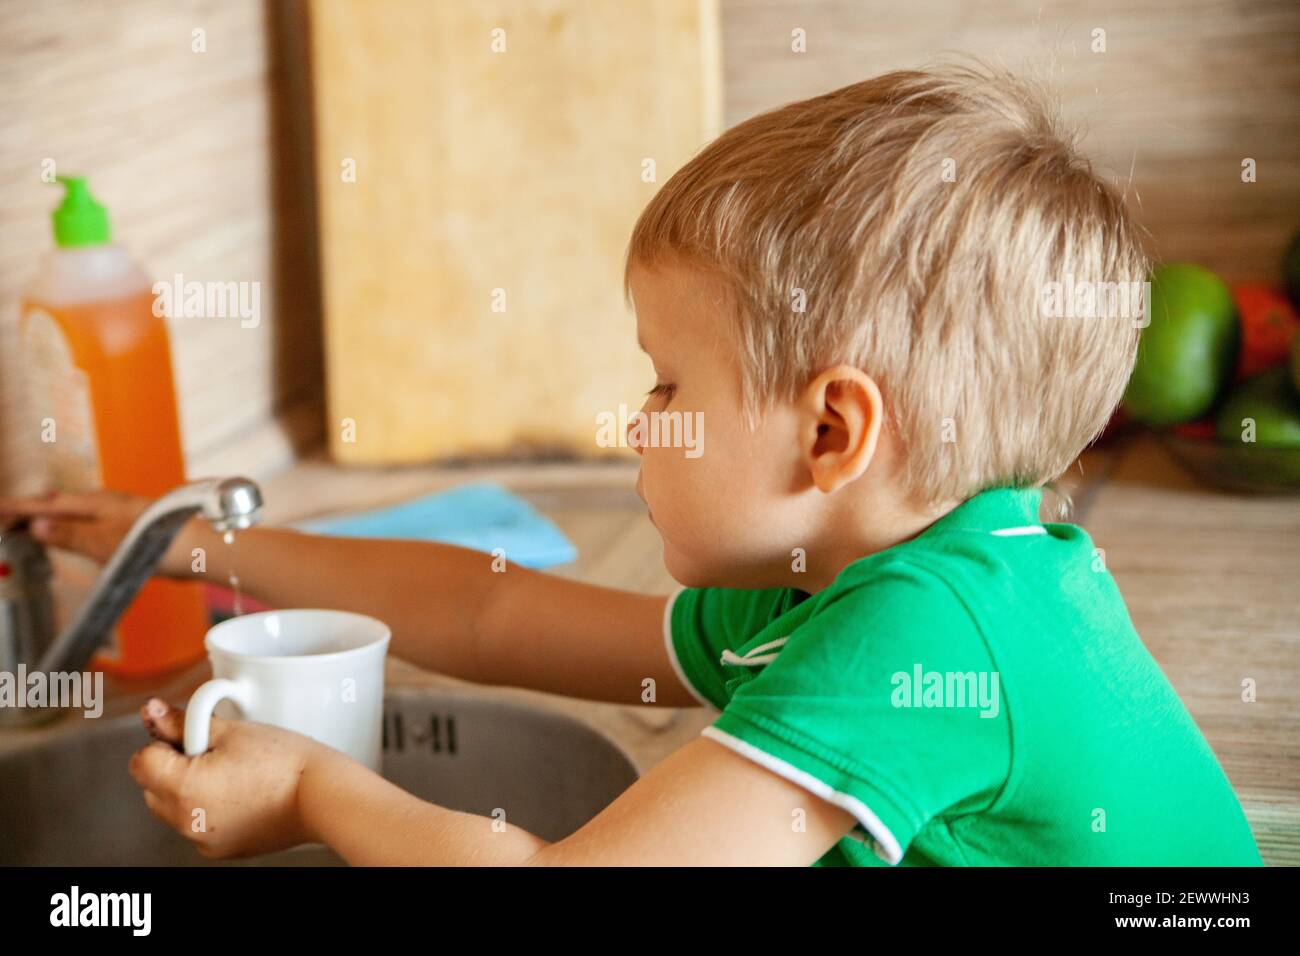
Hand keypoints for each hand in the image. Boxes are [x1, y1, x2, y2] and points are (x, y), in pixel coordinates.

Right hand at [0, 488, 200, 576]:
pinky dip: (77, 525)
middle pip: (61, 505)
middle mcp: (107, 503)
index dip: (21, 510)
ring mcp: (123, 512)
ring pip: (79, 511)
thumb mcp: (101, 542)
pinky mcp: (136, 525)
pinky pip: (95, 521)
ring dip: (55, 517)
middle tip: (8, 517)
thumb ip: (69, 535)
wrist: (198, 546)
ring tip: (38, 522)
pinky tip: (84, 533)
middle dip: (34, 511)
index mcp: (94, 503)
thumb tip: (36, 527)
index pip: (47, 505)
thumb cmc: (152, 542)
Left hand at [128, 698, 327, 859]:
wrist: (320, 796)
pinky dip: (208, 810)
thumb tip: (151, 711)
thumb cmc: (283, 761)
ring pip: (173, 808)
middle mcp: (185, 820)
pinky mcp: (220, 849)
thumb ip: (182, 723)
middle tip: (215, 752)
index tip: (191, 737)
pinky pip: (197, 825)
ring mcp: (202, 839)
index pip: (142, 762)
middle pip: (152, 787)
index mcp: (182, 787)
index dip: (164, 743)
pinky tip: (241, 794)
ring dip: (188, 789)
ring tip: (232, 773)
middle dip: (173, 766)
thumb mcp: (231, 731)